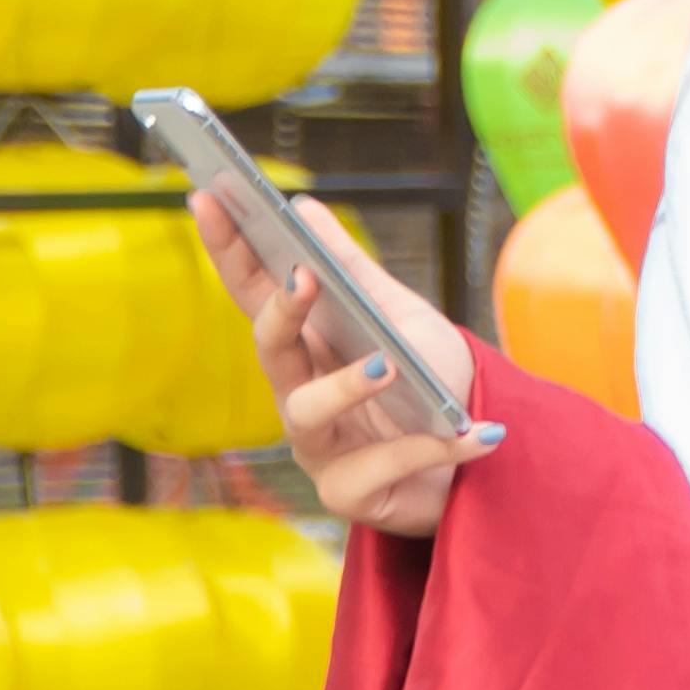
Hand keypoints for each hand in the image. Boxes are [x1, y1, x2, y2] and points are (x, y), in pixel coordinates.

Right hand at [201, 184, 486, 539]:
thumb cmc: (432, 385)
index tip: (208, 195)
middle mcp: (299, 394)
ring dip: (346, 384)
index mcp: (307, 345)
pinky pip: (382, 465)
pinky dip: (430, 445)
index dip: (227, 247)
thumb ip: (352, 270)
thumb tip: (301, 208)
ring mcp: (319, 448)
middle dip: (279, 313)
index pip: (255, 292)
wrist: (480, 461)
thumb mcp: (400, 316)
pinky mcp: (349, 494)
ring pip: (307, 412)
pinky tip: (473, 431)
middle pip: (269, 350)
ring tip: (387, 363)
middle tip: (302, 277)